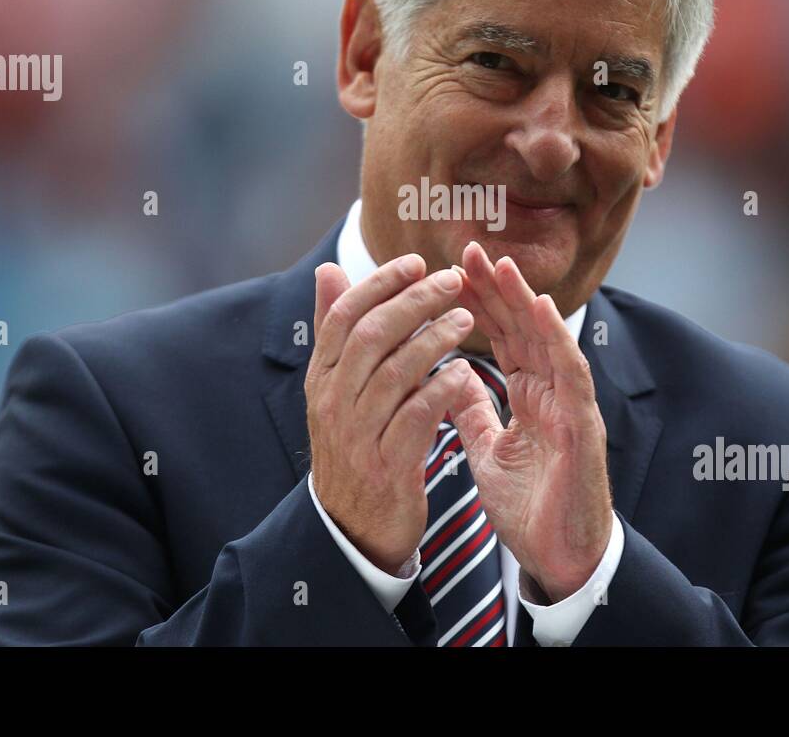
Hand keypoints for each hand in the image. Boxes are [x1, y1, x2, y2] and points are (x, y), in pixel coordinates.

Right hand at [307, 254, 477, 574]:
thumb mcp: (335, 388)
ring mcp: (359, 434)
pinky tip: (466, 374)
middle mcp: (334, 401)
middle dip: (414, 301)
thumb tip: (329, 270)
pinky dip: (442, 390)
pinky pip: (417, 416)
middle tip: (452, 280)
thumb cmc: (354, 444)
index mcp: (321, 377)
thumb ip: (335, 330)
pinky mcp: (388, 464)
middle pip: (371, 336)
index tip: (415, 261)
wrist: (351, 527)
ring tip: (467, 319)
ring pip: (396, 372)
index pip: (343, 316)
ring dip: (435, 339)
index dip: (379, 283)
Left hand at [445, 242, 612, 600]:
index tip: (449, 271)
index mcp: (528, 396)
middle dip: (497, 288)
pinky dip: (558, 339)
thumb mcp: (486, 453)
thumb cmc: (531, 508)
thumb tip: (451, 380)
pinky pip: (571, 374)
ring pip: (547, 340)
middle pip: (522, 328)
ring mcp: (569, 405)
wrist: (558, 559)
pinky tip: (542, 309)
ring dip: (525, 301)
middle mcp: (551, 392)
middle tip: (468, 248)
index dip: (478, 303)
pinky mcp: (583, 425)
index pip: (500, 337)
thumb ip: (472, 414)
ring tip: (502, 264)